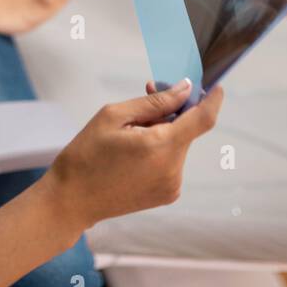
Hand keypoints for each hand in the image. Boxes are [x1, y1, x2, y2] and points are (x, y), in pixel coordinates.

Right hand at [42, 79, 223, 236]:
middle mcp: (173, 169)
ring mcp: (172, 186)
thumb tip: (185, 89)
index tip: (216, 86)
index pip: (203, 119)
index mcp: (161, 146)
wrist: (71, 200)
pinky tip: (134, 151)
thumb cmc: (86, 155)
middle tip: (147, 94)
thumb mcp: (114, 116)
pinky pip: (172, 161)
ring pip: (179, 144)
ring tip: (130, 131)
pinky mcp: (167, 195)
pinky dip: (160, 149)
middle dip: (173, 110)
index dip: (213, 99)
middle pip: (187, 130)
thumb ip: (155, 102)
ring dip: (164, 131)